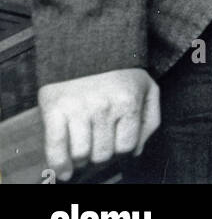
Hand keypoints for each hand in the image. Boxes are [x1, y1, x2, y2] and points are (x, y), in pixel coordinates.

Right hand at [38, 68, 160, 180]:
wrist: (88, 47)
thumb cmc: (121, 72)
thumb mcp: (147, 88)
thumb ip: (149, 120)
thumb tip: (136, 152)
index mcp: (128, 101)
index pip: (126, 146)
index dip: (122, 150)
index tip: (116, 145)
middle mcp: (104, 107)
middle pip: (103, 153)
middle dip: (102, 153)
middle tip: (99, 144)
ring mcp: (78, 109)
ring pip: (81, 154)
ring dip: (82, 159)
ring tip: (84, 151)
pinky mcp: (54, 109)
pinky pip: (55, 147)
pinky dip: (58, 164)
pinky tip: (64, 170)